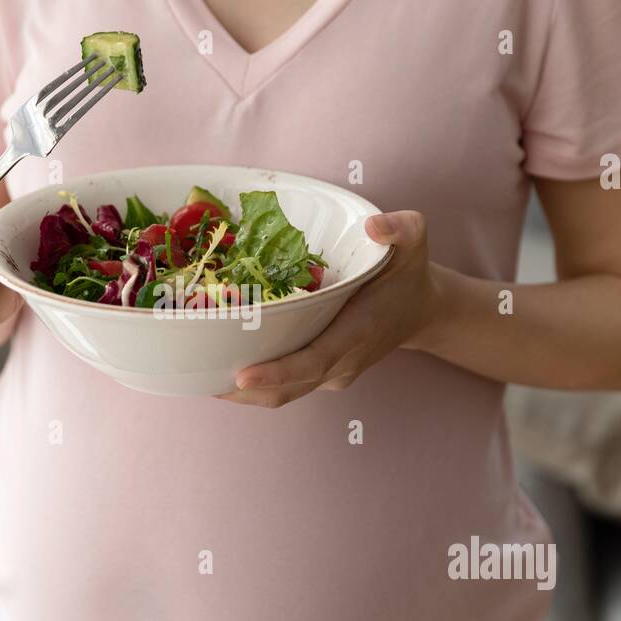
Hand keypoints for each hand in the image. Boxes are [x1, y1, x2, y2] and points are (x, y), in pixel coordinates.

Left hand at [217, 211, 439, 407]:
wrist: (422, 310)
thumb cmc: (410, 274)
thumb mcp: (416, 243)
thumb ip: (402, 229)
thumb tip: (374, 227)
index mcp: (358, 333)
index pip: (314, 360)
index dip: (277, 371)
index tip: (241, 376)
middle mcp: (342, 362)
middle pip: (288, 387)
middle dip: (243, 390)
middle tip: (199, 379)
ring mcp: (332, 373)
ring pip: (283, 394)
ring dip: (242, 394)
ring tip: (199, 378)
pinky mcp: (322, 375)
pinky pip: (285, 386)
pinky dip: (253, 385)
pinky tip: (220, 371)